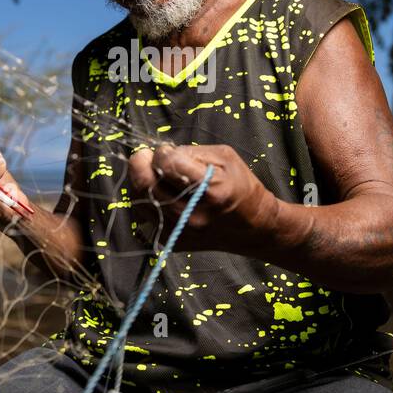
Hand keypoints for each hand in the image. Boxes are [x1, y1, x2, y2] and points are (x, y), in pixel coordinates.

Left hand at [126, 143, 281, 251]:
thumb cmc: (241, 186)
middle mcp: (193, 214)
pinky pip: (145, 216)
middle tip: (144, 157)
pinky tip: (158, 193)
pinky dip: (146, 200)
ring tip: (152, 174)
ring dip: (140, 182)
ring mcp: (181, 231)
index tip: (166, 151)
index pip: (168, 165)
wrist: (252, 226)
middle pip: (146, 185)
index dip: (162, 153)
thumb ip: (191, 152)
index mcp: (211, 190)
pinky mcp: (173, 241)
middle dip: (139, 164)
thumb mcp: (225, 157)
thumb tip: (161, 154)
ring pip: (140, 201)